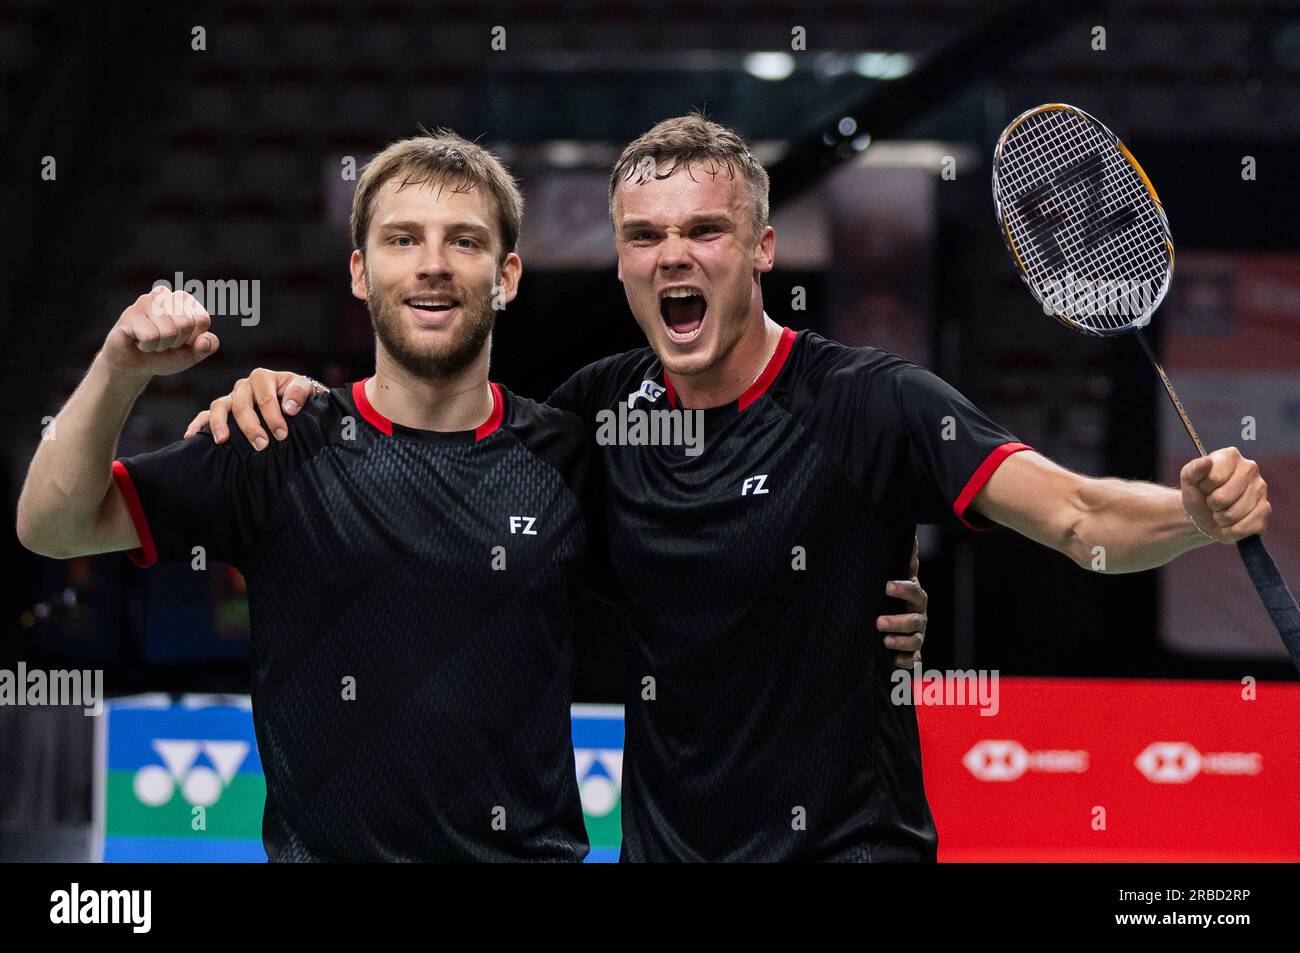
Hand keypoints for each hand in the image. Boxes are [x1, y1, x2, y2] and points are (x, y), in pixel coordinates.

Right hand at [101, 288, 218, 380]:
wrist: (135, 366)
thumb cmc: (165, 354)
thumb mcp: (193, 353)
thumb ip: (207, 346)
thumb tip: (205, 341)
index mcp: (183, 299)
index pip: (201, 319)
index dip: (193, 338)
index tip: (180, 339)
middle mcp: (164, 295)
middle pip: (186, 323)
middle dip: (176, 341)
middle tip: (163, 341)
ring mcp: (145, 302)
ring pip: (168, 331)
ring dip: (161, 345)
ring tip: (151, 342)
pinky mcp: (130, 314)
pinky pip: (150, 336)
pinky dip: (148, 346)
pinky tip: (139, 342)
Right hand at [183, 368, 315, 446]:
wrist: (293, 399)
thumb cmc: (297, 395)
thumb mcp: (305, 388)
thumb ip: (299, 392)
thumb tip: (289, 408)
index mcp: (262, 378)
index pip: (264, 397)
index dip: (273, 416)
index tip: (282, 434)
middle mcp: (244, 386)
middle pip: (241, 404)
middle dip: (251, 426)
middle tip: (262, 445)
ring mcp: (231, 398)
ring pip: (220, 407)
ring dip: (220, 424)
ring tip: (222, 440)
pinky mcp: (224, 410)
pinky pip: (205, 414)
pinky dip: (197, 423)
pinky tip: (191, 436)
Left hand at [878, 535, 926, 668]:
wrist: (894, 626)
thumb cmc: (893, 599)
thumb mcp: (896, 580)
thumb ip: (904, 563)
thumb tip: (911, 536)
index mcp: (914, 598)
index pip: (913, 591)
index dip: (902, 589)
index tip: (886, 586)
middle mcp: (919, 617)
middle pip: (915, 619)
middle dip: (898, 621)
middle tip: (878, 622)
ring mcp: (918, 636)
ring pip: (915, 640)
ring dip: (900, 641)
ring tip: (883, 640)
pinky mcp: (912, 655)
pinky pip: (913, 661)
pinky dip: (905, 661)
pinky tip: (893, 661)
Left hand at [1180, 447, 1270, 542]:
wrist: (1205, 514)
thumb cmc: (1198, 493)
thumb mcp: (1188, 480)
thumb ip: (1193, 469)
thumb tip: (1206, 461)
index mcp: (1230, 456)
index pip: (1215, 478)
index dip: (1204, 487)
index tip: (1204, 486)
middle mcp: (1250, 468)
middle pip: (1223, 498)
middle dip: (1212, 504)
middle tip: (1212, 501)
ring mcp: (1261, 489)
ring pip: (1234, 514)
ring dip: (1221, 518)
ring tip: (1221, 510)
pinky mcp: (1265, 510)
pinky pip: (1245, 527)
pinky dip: (1232, 529)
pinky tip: (1231, 522)